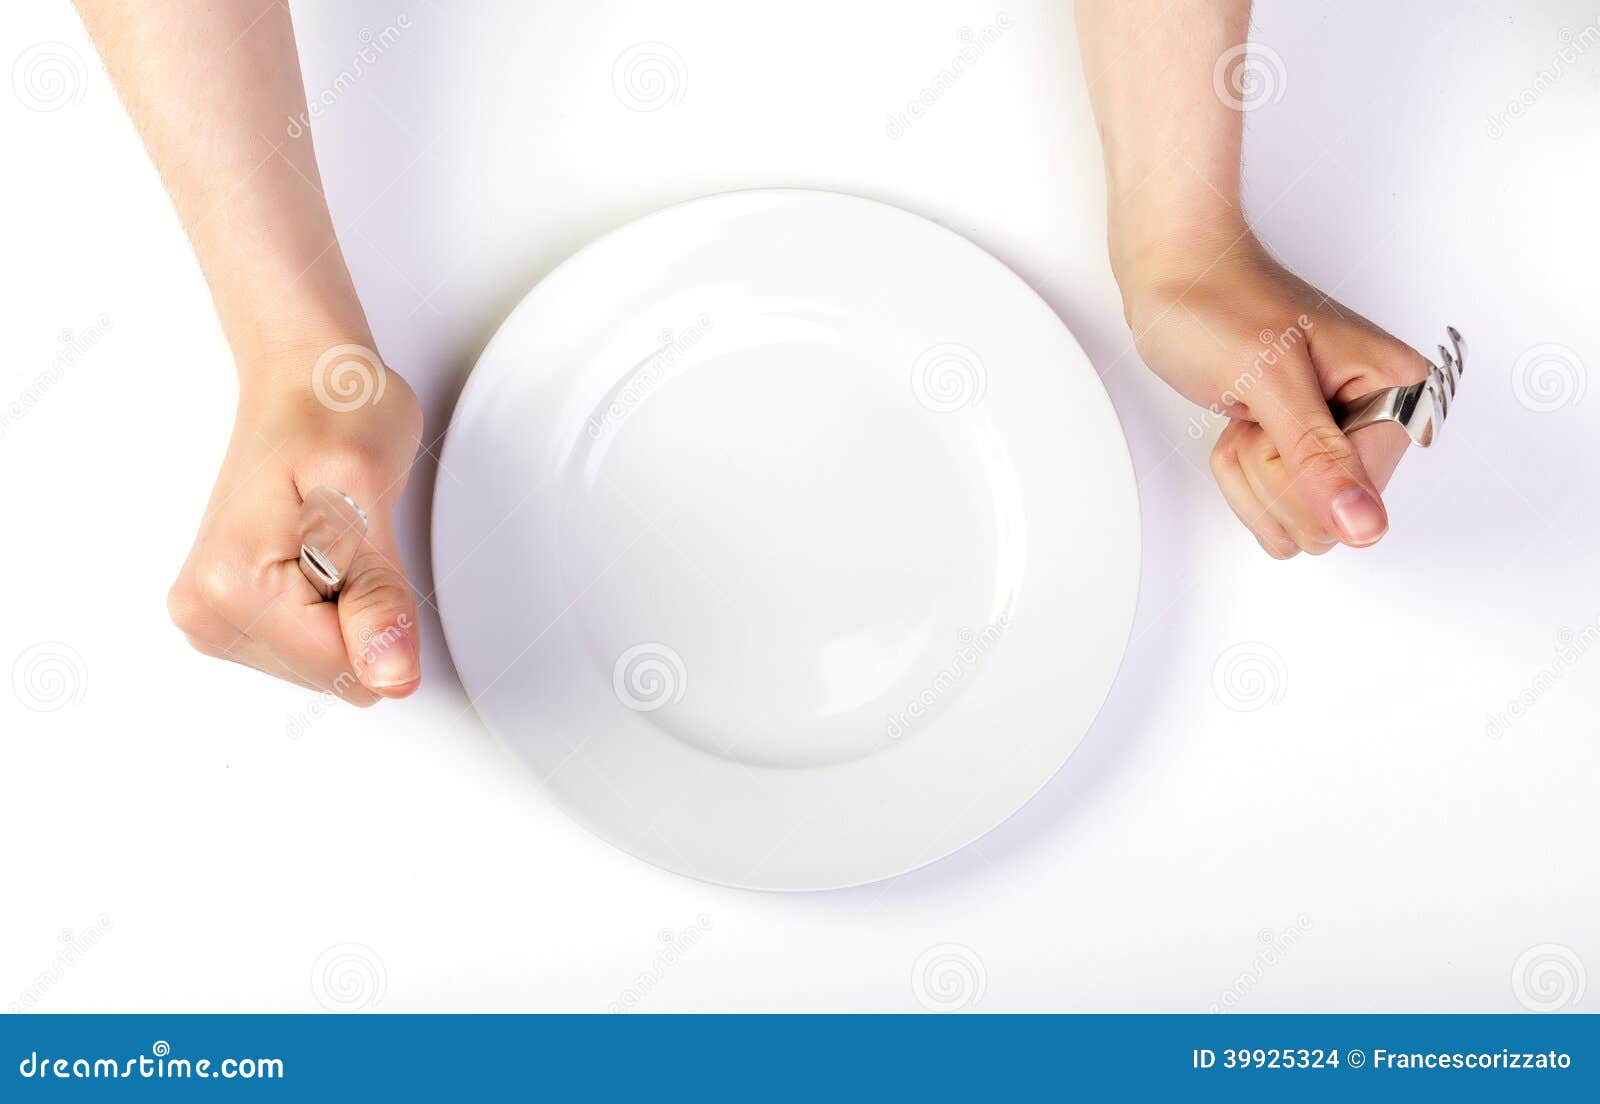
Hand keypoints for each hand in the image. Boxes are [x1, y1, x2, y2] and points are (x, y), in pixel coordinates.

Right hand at [167, 343, 424, 700]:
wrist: (305, 379)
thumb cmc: (334, 412)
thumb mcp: (369, 495)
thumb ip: (377, 596)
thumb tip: (391, 679)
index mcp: (230, 589)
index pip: (346, 671)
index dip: (379, 612)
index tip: (360, 544)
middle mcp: (204, 612)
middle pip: (334, 678)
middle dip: (360, 612)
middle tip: (350, 538)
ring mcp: (212, 617)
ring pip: (327, 669)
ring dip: (348, 606)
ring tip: (331, 538)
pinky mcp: (230, 613)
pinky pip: (314, 649)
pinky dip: (334, 607)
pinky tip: (318, 553)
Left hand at [1119, 231, 1430, 557]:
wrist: (1176, 273)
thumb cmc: (1218, 303)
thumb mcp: (1267, 380)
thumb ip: (1317, 458)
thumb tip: (1366, 528)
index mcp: (1397, 392)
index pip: (1357, 502)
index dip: (1294, 472)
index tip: (1272, 416)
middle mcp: (1379, 417)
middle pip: (1326, 520)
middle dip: (1268, 472)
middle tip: (1256, 409)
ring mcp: (1339, 435)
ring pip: (1295, 519)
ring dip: (1249, 472)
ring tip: (1247, 410)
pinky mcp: (1303, 445)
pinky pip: (1274, 505)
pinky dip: (1240, 472)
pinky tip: (1242, 424)